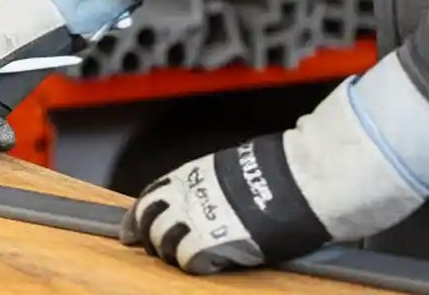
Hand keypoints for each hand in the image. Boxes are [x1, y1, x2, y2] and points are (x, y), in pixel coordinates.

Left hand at [120, 58, 427, 273]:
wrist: (303, 181)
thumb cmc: (280, 172)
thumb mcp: (234, 169)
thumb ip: (211, 183)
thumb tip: (210, 191)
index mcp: (190, 174)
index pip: (151, 195)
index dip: (139, 214)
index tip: (130, 227)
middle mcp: (186, 194)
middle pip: (149, 219)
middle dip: (148, 234)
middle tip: (153, 247)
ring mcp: (196, 218)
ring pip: (163, 242)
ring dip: (170, 251)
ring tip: (183, 256)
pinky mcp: (212, 242)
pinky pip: (188, 260)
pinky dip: (193, 264)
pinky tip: (205, 263)